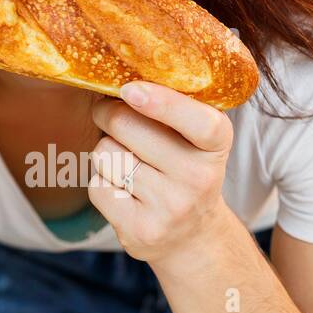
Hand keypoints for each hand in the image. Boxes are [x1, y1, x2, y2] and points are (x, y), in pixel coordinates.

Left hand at [86, 81, 234, 263]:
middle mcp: (198, 179)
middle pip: (126, 126)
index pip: (200, 123)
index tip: (130, 89)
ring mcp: (170, 208)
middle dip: (109, 115)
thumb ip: (170, 109)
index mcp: (215, 147)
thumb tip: (116, 74)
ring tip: (129, 163)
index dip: (163, 103)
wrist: (192, 238)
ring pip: (106, 154)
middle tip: (111, 115)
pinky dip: (102, 182)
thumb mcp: (194, 140)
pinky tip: (124, 191)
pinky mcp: (140, 230)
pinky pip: (97, 186)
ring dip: (106, 153)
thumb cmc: (183, 171)